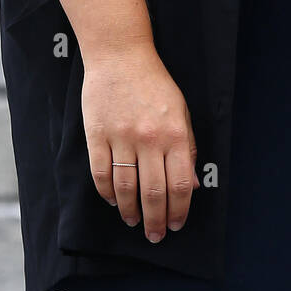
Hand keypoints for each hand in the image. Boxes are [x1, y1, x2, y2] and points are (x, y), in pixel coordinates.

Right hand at [81, 40, 200, 243]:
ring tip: (134, 221)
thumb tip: (193, 185)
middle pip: (154, 192)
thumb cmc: (154, 83)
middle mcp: (150, 138)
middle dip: (156, 220)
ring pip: (126, 188)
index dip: (179, 211)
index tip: (176, 225)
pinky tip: (113, 200)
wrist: (121, 55)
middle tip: (155, 235)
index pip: (181, 184)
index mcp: (175, 133)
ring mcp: (122, 136)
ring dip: (130, 211)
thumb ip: (187, 148)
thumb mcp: (181, 111)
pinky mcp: (97, 134)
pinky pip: (101, 173)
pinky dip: (107, 193)